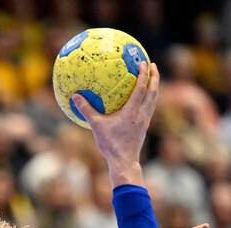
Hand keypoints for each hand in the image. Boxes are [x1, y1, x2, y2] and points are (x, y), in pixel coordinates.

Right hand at [72, 61, 159, 183]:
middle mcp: (142, 114)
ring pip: (154, 100)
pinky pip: (149, 108)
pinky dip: (149, 98)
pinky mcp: (144, 127)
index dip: (143, 74)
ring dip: (154, 87)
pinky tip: (144, 98)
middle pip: (153, 92)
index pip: (141, 89)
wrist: (124, 162)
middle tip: (153, 65)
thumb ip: (86, 110)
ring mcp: (145, 121)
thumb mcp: (96, 127)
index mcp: (132, 112)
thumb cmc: (110, 145)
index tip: (143, 62)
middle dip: (155, 77)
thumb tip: (75, 97)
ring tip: (152, 78)